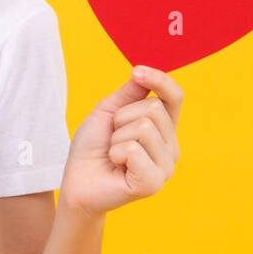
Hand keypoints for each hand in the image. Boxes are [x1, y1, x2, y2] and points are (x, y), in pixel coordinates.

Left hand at [58, 65, 182, 219]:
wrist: (77, 181)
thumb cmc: (93, 147)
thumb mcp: (109, 111)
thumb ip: (129, 93)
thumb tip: (144, 71)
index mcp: (164, 129)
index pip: (175, 97)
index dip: (160, 80)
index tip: (137, 71)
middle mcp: (171, 147)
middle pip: (154, 109)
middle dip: (122, 118)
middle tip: (113, 139)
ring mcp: (165, 167)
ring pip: (144, 127)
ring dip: (117, 138)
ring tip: (114, 154)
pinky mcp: (153, 183)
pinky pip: (134, 150)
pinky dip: (116, 153)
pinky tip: (116, 167)